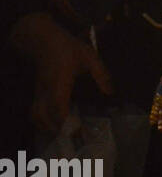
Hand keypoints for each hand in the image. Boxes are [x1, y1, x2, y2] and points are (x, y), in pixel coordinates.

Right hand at [10, 13, 112, 132]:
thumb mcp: (89, 57)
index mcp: (59, 82)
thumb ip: (101, 74)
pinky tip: (54, 124)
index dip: (66, 122)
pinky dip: (42, 121)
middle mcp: (45, 90)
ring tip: (64, 134)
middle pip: (43, 117)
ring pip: (35, 115)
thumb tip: (111, 92)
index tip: (78, 132)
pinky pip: (35, 110)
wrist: (43, 39)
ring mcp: (38, 91)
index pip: (59, 107)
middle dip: (56, 130)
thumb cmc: (67, 47)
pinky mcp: (36, 91)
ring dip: (47, 127)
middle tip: (73, 137)